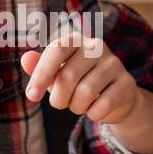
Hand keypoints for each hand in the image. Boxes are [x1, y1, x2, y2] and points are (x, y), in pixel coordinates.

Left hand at [21, 34, 137, 124]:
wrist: (114, 97)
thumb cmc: (77, 81)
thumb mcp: (56, 74)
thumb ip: (39, 66)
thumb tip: (25, 60)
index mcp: (76, 39)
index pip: (57, 50)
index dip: (41, 73)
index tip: (31, 96)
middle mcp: (97, 46)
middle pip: (69, 75)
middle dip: (58, 98)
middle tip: (59, 103)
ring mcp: (114, 64)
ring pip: (86, 92)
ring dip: (76, 106)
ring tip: (78, 105)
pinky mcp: (127, 83)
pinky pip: (103, 105)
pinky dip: (93, 114)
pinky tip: (94, 109)